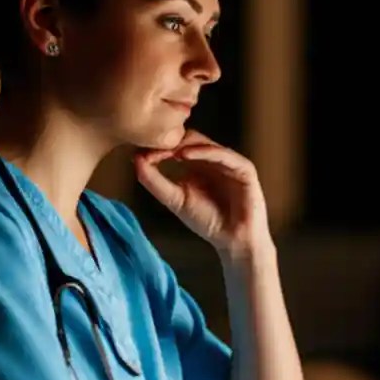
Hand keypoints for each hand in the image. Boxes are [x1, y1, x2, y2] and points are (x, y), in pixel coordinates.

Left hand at [134, 129, 270, 256]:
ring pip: (205, 142)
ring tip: (165, 150)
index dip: (159, 146)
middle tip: (150, 148)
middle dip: (170, 142)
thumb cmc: (208, 222)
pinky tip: (185, 155)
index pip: (177, 145)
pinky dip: (204, 152)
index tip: (139, 152)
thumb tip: (135, 160)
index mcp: (199, 164)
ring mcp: (229, 162)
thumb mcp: (175, 200)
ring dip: (184, 144)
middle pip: (190, 138)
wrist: (234, 241)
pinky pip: (223, 154)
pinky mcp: (244, 168)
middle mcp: (214, 159)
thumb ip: (155, 182)